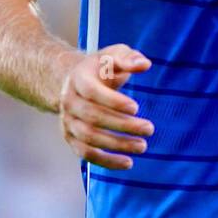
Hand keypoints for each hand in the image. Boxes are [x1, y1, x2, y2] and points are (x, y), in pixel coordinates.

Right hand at [58, 44, 152, 169]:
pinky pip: (86, 154)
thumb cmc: (100, 68)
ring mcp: (68, 121)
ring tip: (142, 146)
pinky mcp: (71, 138)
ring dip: (116, 145)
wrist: (73, 82)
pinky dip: (105, 161)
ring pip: (89, 138)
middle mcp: (69, 101)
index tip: (136, 108)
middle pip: (93, 117)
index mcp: (78, 79)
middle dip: (122, 125)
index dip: (113, 101)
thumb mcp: (113, 55)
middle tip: (149, 129)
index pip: (92, 92)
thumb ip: (128, 58)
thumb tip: (144, 64)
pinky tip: (128, 163)